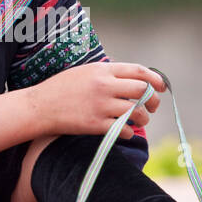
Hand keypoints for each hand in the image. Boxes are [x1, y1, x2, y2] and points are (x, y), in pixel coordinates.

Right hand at [28, 62, 164, 140]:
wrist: (39, 106)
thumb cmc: (61, 88)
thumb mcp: (84, 71)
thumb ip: (107, 73)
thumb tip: (131, 77)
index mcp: (102, 70)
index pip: (138, 71)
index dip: (155, 79)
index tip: (161, 87)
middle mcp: (104, 86)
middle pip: (142, 91)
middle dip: (153, 100)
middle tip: (152, 106)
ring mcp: (100, 106)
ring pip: (136, 112)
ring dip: (143, 118)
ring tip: (140, 119)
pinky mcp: (96, 124)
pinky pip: (124, 129)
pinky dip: (129, 131)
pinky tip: (126, 131)